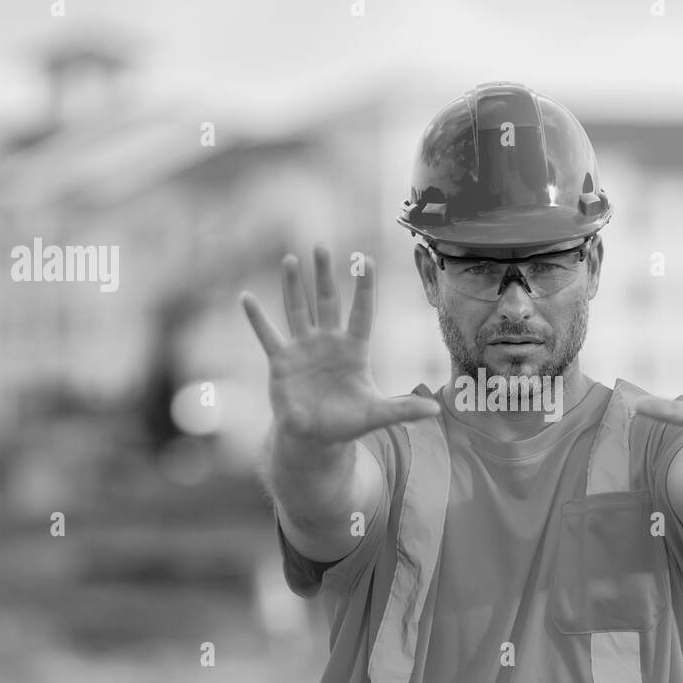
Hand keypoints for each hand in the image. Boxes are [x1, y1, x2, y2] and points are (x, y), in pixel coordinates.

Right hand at [240, 244, 439, 446]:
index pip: (361, 313)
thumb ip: (403, 409)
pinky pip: (267, 335)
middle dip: (324, 275)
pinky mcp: (281, 361)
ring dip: (293, 286)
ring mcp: (303, 349)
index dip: (364, 289)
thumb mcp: (376, 415)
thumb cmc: (348, 423)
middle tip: (321, 246)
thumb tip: (436, 412)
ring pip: (298, 310)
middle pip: (327, 302)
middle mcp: (328, 342)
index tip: (368, 261)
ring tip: (290, 259)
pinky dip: (256, 318)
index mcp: (354, 350)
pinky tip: (246, 297)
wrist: (315, 437)